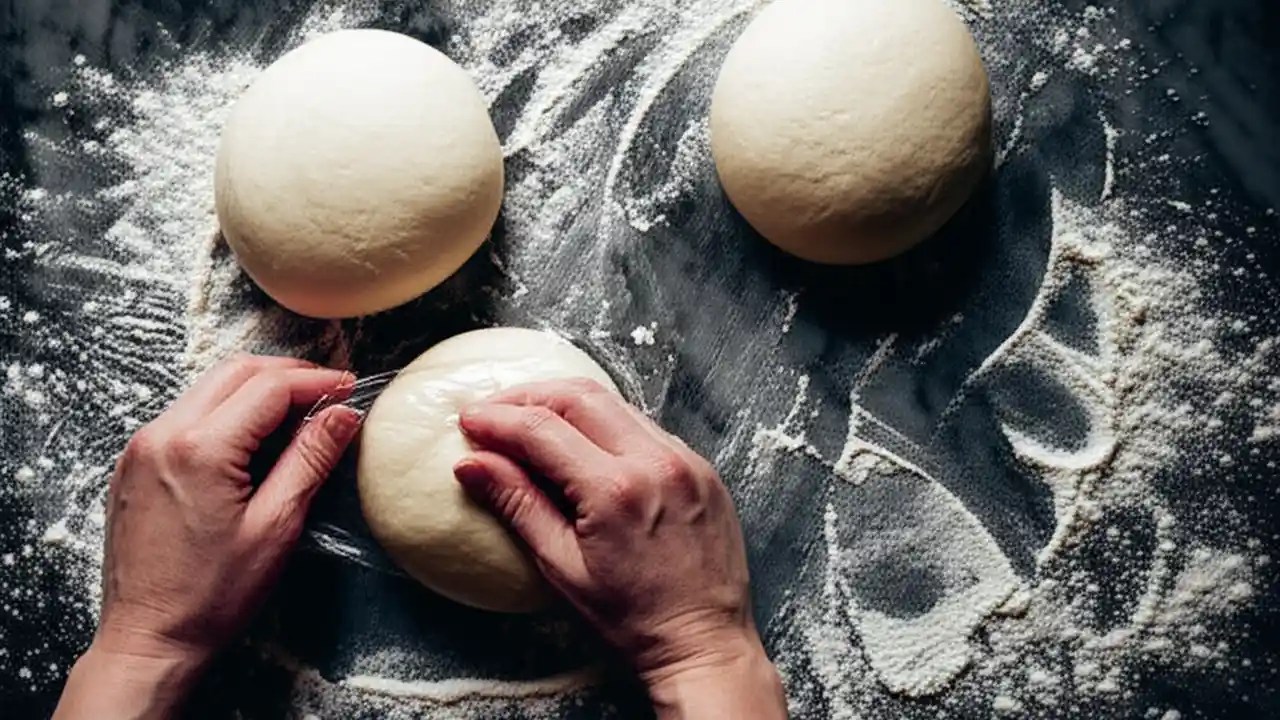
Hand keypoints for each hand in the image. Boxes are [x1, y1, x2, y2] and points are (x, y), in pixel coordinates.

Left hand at [55, 355, 359, 718]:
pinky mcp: (135, 462)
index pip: (269, 388)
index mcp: (198, 449)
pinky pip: (188, 413)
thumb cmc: (212, 595)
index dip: (318, 383)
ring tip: (301, 413)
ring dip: (258, 389)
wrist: (147, 640)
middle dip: (289, 375)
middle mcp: (161, 434)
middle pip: (236, 372)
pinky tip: (257, 437)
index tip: (350, 389)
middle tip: (330, 392)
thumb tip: (343, 414)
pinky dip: (228, 411)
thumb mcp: (276, 526)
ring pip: (210, 387)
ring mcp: (141, 446)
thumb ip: (310, 460)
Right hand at [454, 379, 785, 718]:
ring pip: (617, 404)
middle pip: (580, 396)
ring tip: (530, 421)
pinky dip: (608, 425)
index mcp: (615, 490)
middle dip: (528, 396)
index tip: (468, 420)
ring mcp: (687, 461)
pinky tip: (584, 444)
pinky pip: (647, 428)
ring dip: (568, 404)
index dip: (497, 419)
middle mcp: (656, 462)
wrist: (704, 644)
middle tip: (493, 411)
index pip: (542, 429)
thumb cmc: (632, 620)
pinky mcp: (704, 468)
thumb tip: (470, 463)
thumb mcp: (562, 568)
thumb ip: (517, 505)